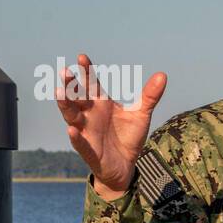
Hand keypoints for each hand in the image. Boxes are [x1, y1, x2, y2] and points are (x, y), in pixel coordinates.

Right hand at [56, 53, 166, 199]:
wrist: (126, 165)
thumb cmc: (128, 137)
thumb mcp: (141, 114)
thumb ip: (150, 96)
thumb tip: (163, 75)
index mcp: (100, 103)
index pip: (91, 84)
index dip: (86, 71)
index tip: (82, 57)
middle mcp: (89, 114)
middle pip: (76, 97)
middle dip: (71, 85)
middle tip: (65, 72)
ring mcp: (86, 131)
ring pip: (71, 116)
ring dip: (65, 105)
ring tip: (59, 92)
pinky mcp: (89, 150)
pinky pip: (80, 143)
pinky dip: (76, 136)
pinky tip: (71, 130)